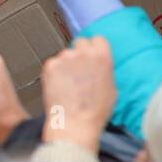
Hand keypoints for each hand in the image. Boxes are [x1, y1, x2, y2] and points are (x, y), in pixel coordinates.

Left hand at [40, 36, 114, 152]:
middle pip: (80, 43)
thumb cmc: (94, 111)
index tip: (93, 55)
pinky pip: (54, 64)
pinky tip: (60, 86)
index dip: (95, 48)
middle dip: (80, 53)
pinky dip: (55, 72)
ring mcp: (64, 57)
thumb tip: (99, 63)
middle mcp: (82, 53)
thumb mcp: (111, 88)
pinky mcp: (50, 65)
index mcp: (102, 57)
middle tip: (79, 70)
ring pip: (66, 54)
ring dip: (67, 64)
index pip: (98, 39)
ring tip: (70, 84)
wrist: (74, 122)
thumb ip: (104, 69)